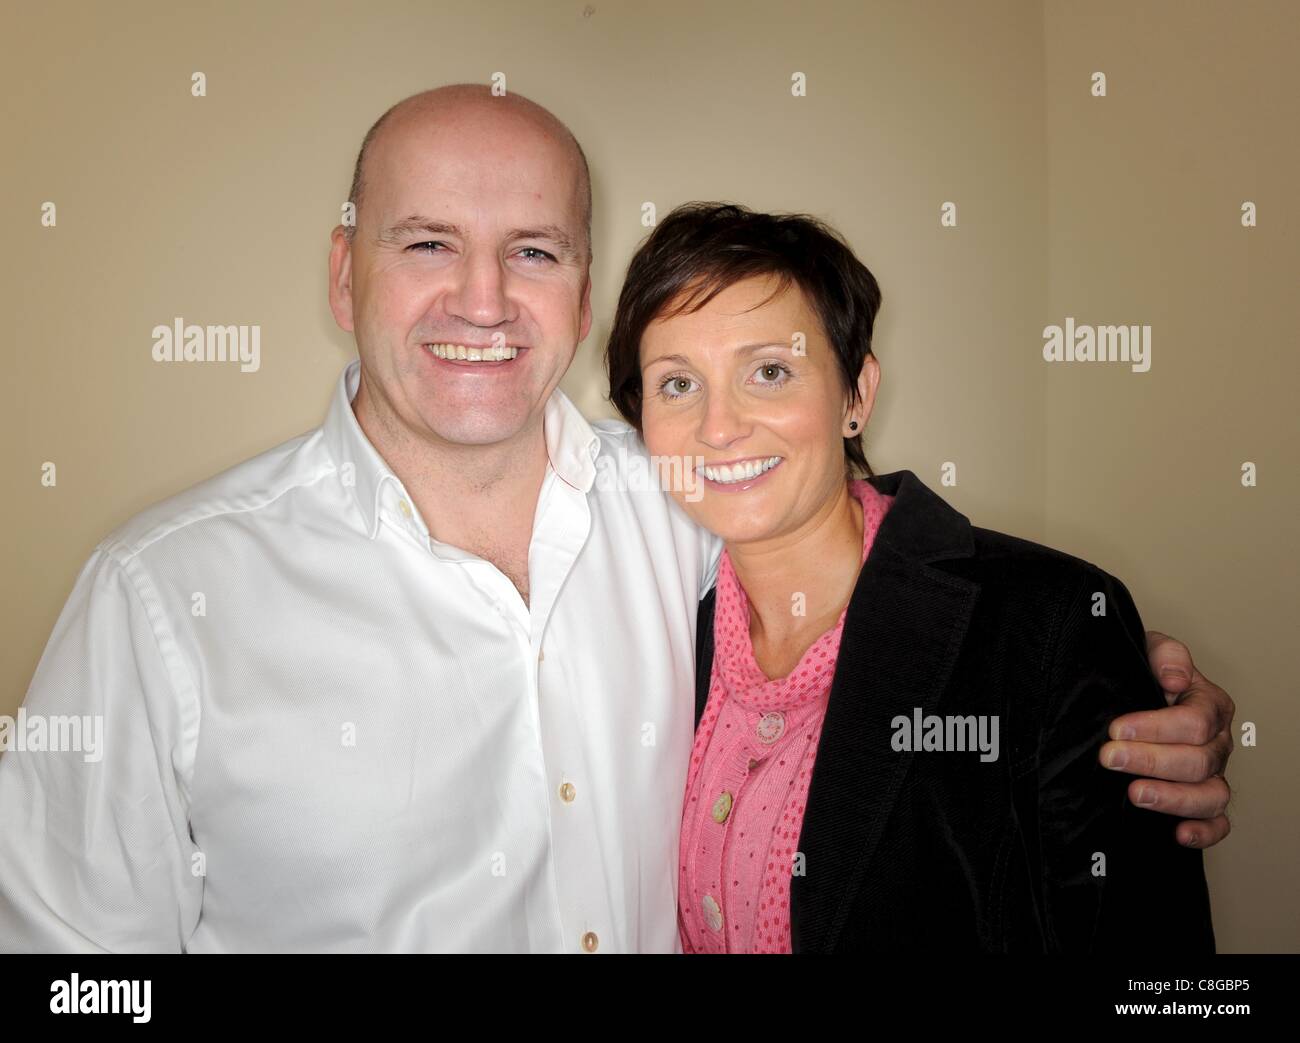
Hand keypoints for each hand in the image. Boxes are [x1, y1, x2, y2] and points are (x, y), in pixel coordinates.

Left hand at [1099, 631, 1233, 847]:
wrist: (1126, 695)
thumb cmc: (1140, 673)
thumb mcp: (1148, 650)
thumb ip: (1165, 654)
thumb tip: (1174, 679)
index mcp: (1209, 704)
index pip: (1195, 721)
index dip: (1156, 727)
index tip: (1117, 729)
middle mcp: (1217, 742)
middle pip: (1199, 760)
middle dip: (1151, 760)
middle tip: (1110, 757)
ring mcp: (1212, 775)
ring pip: (1211, 795)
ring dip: (1173, 798)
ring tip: (1135, 794)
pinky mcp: (1203, 803)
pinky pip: (1217, 823)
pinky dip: (1204, 832)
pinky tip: (1178, 834)